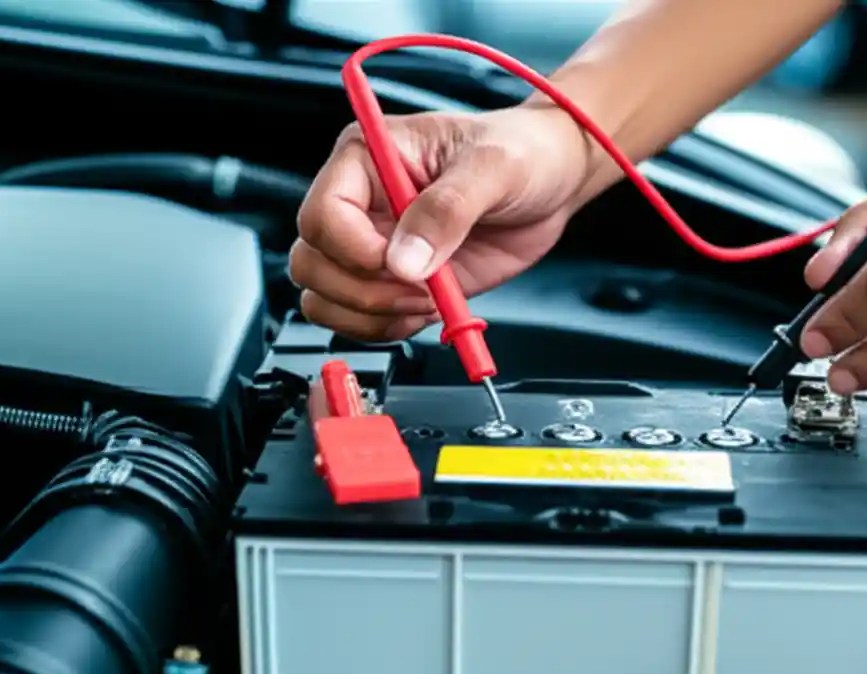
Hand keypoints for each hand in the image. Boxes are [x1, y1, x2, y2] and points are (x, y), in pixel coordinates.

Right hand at [292, 105, 591, 340]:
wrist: (554, 179)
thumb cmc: (522, 152)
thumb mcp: (492, 168)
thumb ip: (447, 210)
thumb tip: (404, 262)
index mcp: (366, 158)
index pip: (322, 215)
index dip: (355, 251)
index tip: (402, 263)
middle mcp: (361, 203)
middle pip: (312, 263)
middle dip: (363, 290)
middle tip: (421, 289)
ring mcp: (375, 246)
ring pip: (325, 298)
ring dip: (371, 315)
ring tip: (428, 299)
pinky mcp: (397, 282)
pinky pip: (362, 320)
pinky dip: (389, 328)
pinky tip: (429, 310)